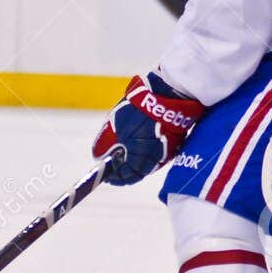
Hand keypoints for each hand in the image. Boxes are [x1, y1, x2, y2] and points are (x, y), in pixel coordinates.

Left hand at [92, 71, 204, 185]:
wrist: (166, 96)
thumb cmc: (138, 111)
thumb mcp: (115, 126)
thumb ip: (105, 144)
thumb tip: (98, 157)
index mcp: (139, 159)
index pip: (126, 176)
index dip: (115, 177)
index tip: (107, 174)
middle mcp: (154, 160)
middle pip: (138, 171)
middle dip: (126, 167)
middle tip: (116, 162)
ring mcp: (166, 152)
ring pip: (148, 162)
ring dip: (136, 159)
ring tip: (127, 149)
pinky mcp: (173, 143)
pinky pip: (157, 153)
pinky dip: (147, 151)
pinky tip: (141, 141)